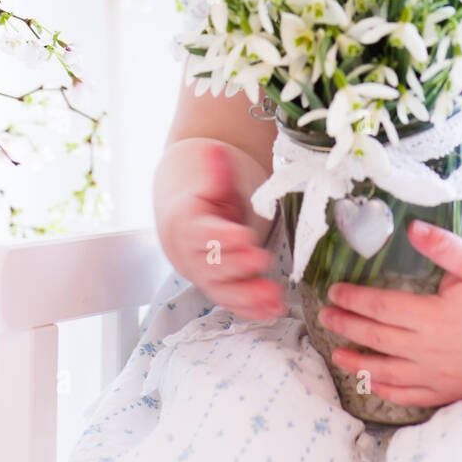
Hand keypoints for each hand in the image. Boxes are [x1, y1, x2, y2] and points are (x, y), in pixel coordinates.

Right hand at [155, 140, 286, 322]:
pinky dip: (253, 311)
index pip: (203, 235)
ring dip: (249, 296)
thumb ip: (216, 172)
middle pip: (214, 267)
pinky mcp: (221, 293)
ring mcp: (207, 280)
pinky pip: (234, 305)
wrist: (187, 231)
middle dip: (239, 266)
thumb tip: (213, 150)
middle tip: (261, 260)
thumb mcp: (213, 186)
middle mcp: (194, 259)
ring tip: (274, 296)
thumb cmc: (206, 206)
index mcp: (190, 228)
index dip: (223, 238)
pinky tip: (273, 311)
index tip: (244, 236)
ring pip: (224, 292)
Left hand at [317, 219, 461, 407]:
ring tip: (336, 353)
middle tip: (324, 317)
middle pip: (378, 338)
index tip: (334, 292)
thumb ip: (444, 247)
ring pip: (388, 371)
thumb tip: (412, 228)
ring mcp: (440, 374)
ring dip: (359, 362)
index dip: (355, 300)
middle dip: (348, 326)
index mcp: (436, 316)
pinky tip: (372, 383)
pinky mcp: (449, 391)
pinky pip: (410, 395)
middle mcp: (432, 349)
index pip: (383, 307)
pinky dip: (387, 390)